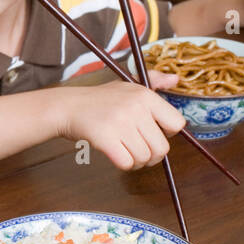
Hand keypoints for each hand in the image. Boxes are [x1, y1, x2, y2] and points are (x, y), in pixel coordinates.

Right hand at [54, 79, 185, 170]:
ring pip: (144, 157)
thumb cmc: (98, 99)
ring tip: (126, 153)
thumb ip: (153, 82)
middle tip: (139, 151)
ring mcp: (120, 123)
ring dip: (136, 162)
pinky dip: (123, 164)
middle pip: (162, 147)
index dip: (166, 133)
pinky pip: (126, 163)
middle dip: (152, 155)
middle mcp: (135, 108)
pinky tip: (116, 156)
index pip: (177, 124)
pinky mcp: (105, 138)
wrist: (66, 106)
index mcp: (145, 95)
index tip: (152, 132)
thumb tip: (175, 78)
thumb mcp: (126, 85)